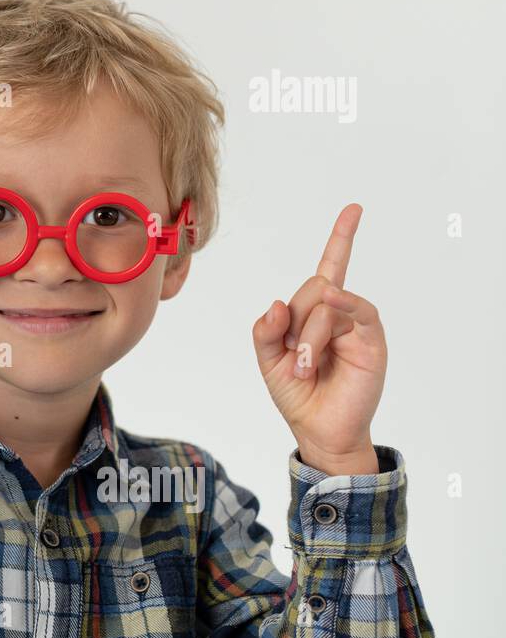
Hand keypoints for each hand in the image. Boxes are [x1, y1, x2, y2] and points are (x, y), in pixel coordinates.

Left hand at [251, 204, 384, 475]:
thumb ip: (265, 331)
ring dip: (310, 336)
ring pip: (326, 302)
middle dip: (295, 323)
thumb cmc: (297, 393)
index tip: (355, 208)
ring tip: (308, 366)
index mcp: (313, 314)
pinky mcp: (371, 340)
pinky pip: (360, 310)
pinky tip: (334, 299)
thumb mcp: (268, 360)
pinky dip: (343, 304)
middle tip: (296, 360)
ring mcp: (355, 325)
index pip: (328, 269)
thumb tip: (276, 303)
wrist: (319, 429)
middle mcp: (338, 313)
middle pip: (311, 288)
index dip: (341, 238)